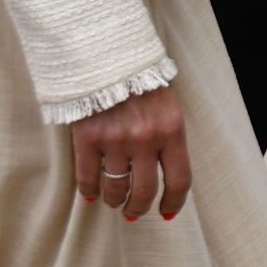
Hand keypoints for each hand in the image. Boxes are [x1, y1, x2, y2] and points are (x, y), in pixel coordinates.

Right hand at [71, 84, 190, 221]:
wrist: (107, 54)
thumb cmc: (141, 79)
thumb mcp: (167, 105)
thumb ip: (167, 136)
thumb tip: (165, 171)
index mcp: (172, 130)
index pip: (179, 179)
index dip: (174, 202)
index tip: (167, 212)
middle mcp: (145, 139)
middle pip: (144, 191)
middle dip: (138, 208)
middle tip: (133, 212)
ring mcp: (115, 140)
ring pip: (115, 188)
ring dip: (114, 200)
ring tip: (113, 201)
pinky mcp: (87, 138)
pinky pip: (88, 177)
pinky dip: (89, 191)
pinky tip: (92, 193)